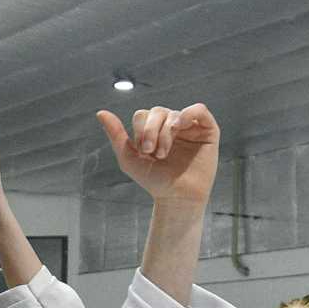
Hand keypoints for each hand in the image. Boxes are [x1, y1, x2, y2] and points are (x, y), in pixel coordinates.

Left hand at [96, 104, 218, 203]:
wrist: (176, 197)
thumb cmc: (154, 180)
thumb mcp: (129, 158)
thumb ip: (116, 135)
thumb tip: (100, 113)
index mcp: (154, 130)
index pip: (143, 115)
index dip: (140, 130)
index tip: (143, 151)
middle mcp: (172, 126)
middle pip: (157, 112)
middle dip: (150, 131)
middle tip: (150, 152)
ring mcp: (190, 128)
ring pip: (173, 114)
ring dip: (165, 132)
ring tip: (163, 153)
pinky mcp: (208, 131)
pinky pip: (199, 110)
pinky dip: (188, 113)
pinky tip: (179, 126)